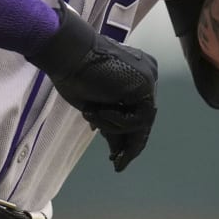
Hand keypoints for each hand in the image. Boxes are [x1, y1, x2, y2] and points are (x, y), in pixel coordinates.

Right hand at [27, 4, 157, 171]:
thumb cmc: (75, 75)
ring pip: (140, 123)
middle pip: (142, 119)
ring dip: (112, 127)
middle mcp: (146, 76)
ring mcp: (148, 80)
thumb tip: (117, 152)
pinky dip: (116, 122)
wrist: (70, 54)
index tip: (116, 156)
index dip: (127, 135)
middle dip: (130, 144)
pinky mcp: (145, 86)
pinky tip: (98, 110)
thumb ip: (110, 124)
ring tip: (90, 114)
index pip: (135, 112)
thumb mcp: (95, 108)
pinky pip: (137, 120)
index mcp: (135, 76)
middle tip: (118, 164)